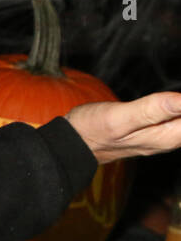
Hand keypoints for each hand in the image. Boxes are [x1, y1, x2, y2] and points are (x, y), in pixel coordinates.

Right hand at [65, 92, 180, 163]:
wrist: (70, 145)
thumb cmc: (91, 131)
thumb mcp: (120, 118)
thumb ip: (153, 109)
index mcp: (166, 137)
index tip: (179, 96)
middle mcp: (168, 139)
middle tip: (176, 95)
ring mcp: (160, 136)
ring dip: (179, 107)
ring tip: (176, 97)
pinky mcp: (151, 131)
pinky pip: (175, 120)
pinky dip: (177, 109)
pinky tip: (175, 102)